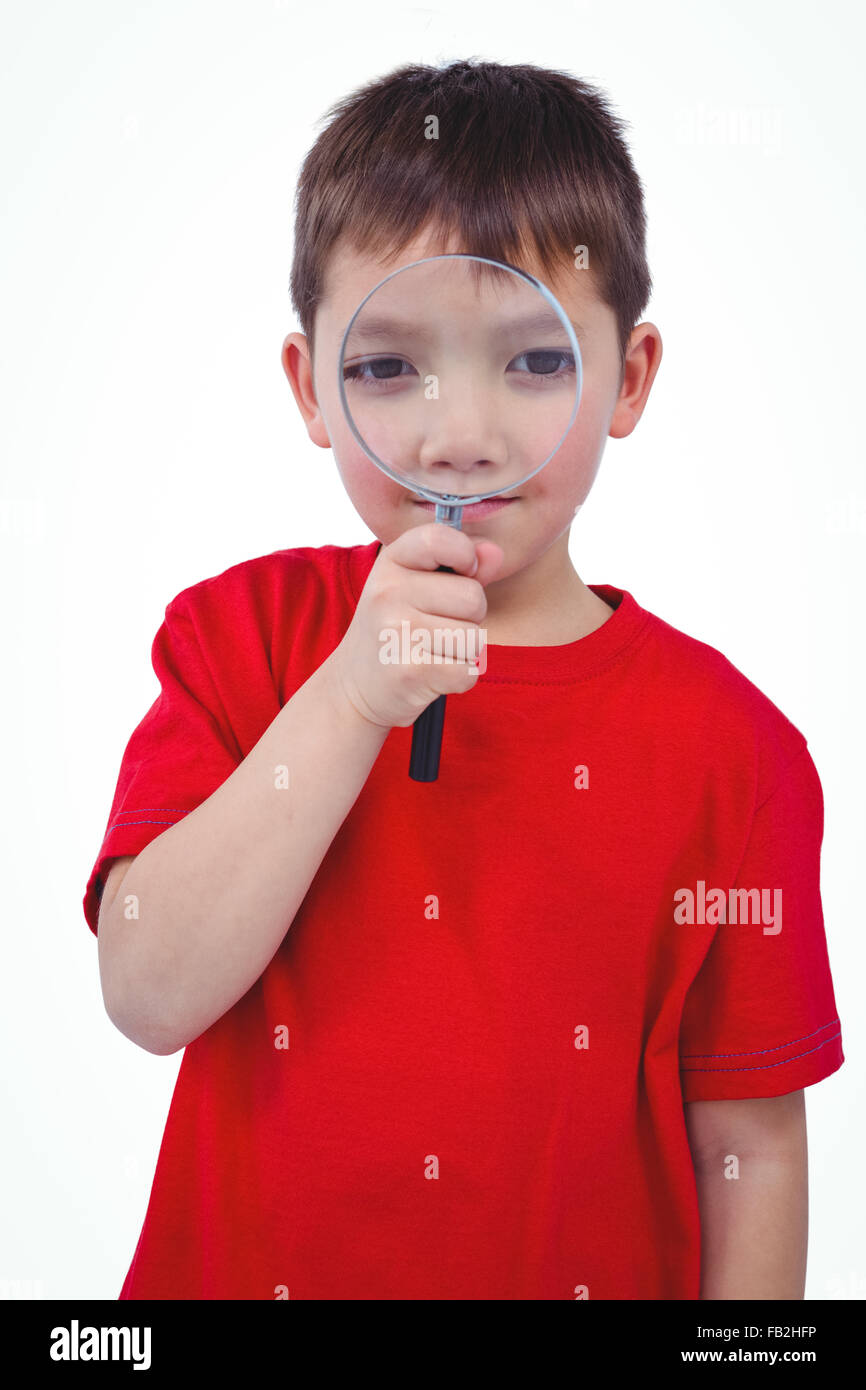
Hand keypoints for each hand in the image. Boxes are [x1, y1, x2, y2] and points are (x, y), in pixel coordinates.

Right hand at [329, 523, 503, 727]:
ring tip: (433, 651)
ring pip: (474, 638)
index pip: (440, 538)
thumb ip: (461, 567)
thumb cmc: (397, 628)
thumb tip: (495, 552)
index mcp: (391, 562)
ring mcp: (396, 631)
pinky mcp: (409, 672)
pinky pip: (468, 671)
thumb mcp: (419, 586)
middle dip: (470, 617)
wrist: (354, 685)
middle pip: (473, 597)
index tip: (462, 572)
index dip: (465, 555)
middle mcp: (388, 592)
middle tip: (438, 626)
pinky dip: (460, 677)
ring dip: (464, 651)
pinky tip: (433, 674)